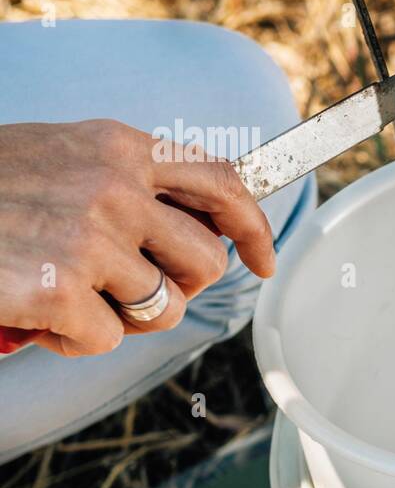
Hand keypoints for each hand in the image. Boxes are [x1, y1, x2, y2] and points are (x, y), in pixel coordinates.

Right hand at [0, 119, 274, 356]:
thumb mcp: (62, 155)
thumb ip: (127, 179)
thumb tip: (195, 230)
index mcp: (120, 147)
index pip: (223, 182)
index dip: (254, 227)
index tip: (265, 260)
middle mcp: (115, 187)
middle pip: (205, 262)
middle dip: (177, 288)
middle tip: (129, 290)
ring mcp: (89, 239)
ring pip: (163, 309)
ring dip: (123, 316)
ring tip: (70, 296)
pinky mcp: (59, 291)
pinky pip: (108, 340)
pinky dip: (74, 341)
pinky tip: (36, 314)